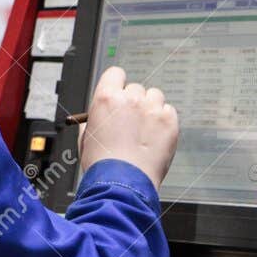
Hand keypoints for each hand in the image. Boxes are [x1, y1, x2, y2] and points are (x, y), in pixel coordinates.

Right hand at [78, 67, 179, 188]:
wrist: (122, 183)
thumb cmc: (102, 165)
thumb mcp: (86, 138)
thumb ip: (93, 120)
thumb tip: (95, 117)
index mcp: (106, 98)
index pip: (115, 73)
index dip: (117, 84)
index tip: (120, 93)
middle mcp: (130, 99)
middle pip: (136, 88)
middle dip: (134, 101)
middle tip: (132, 121)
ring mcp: (152, 109)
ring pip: (155, 96)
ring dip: (151, 108)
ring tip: (145, 130)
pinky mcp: (169, 121)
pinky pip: (169, 111)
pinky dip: (164, 121)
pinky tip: (155, 137)